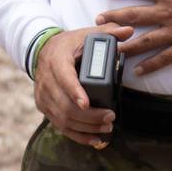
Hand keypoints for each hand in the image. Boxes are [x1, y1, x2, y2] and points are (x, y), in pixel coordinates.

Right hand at [33, 23, 132, 148]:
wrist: (42, 51)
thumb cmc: (69, 44)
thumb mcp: (86, 34)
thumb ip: (108, 31)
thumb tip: (129, 31)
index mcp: (56, 60)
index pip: (63, 78)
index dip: (74, 92)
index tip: (87, 103)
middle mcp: (46, 80)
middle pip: (65, 105)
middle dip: (89, 115)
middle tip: (110, 116)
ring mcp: (43, 97)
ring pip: (63, 119)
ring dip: (86, 127)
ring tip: (107, 126)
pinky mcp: (45, 108)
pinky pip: (60, 127)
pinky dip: (78, 135)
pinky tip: (94, 139)